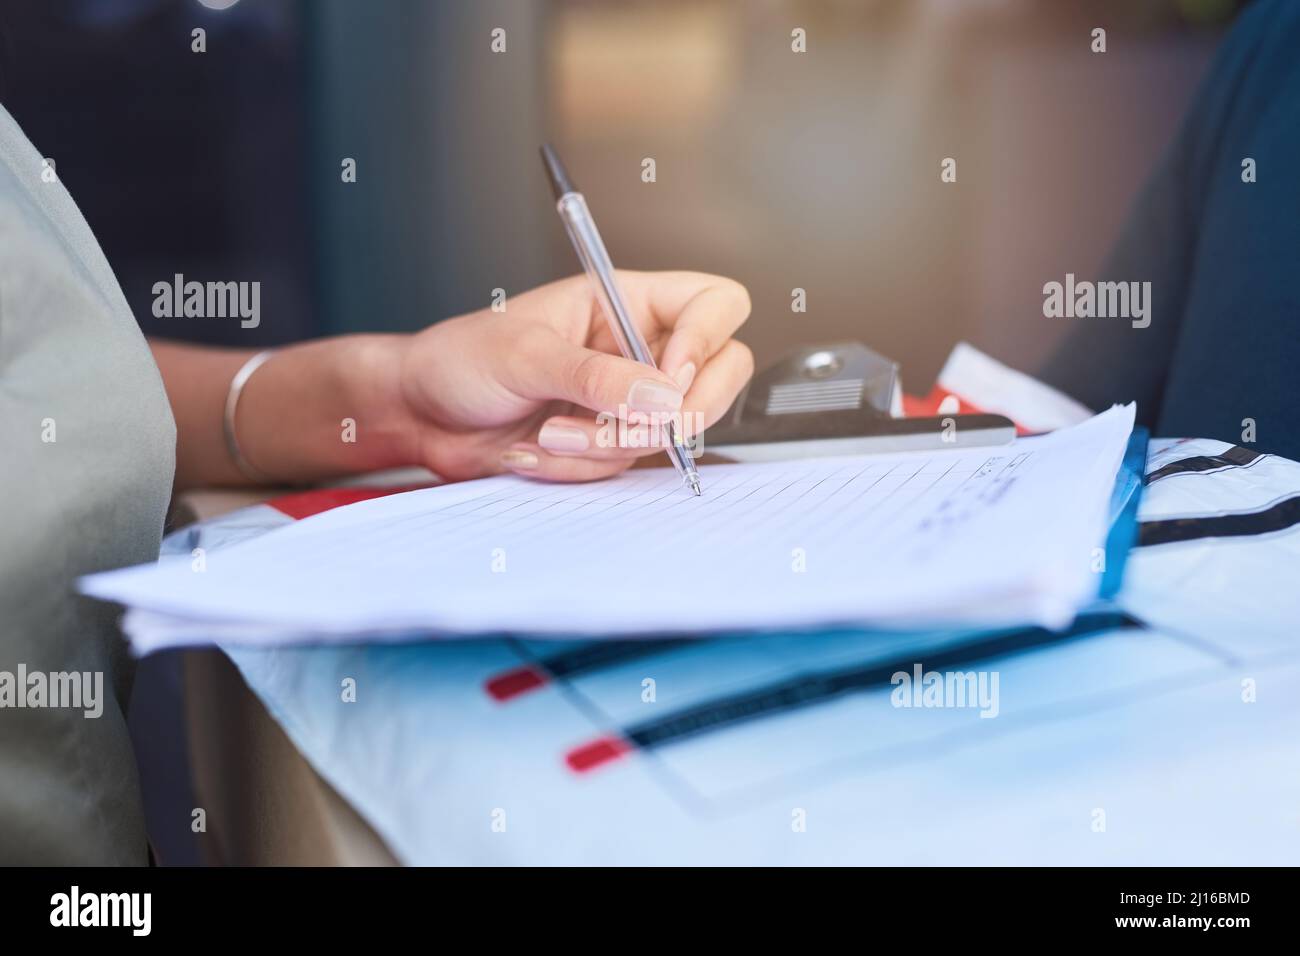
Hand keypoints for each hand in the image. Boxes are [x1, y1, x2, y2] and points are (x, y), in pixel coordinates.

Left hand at [385, 271, 752, 481]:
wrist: (424, 415)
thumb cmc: (462, 358)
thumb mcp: (524, 355)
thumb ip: (593, 376)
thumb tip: (660, 395)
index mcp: (627, 301)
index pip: (714, 303)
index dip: (708, 339)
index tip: (669, 376)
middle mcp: (640, 348)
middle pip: (724, 370)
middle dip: (683, 407)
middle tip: (631, 423)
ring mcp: (632, 399)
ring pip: (671, 430)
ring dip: (608, 443)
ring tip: (548, 431)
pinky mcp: (613, 442)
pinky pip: (630, 465)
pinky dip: (583, 466)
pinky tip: (538, 449)